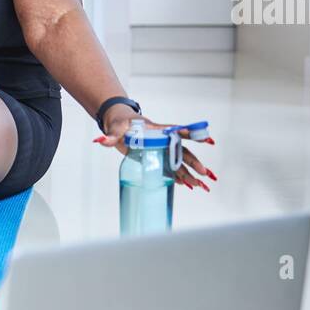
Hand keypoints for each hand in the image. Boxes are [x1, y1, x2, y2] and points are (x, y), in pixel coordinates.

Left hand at [94, 110, 216, 192]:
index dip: (192, 136)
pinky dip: (180, 177)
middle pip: (182, 151)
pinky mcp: (157, 158)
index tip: (208, 140)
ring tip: (203, 186)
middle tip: (205, 173)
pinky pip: (171, 168)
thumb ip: (111, 137)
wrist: (120, 125)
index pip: (177, 132)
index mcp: (156, 131)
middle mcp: (163, 140)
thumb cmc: (121, 124)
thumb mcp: (116, 129)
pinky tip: (189, 186)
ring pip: (180, 162)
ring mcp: (162, 150)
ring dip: (191, 174)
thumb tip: (101, 141)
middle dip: (194, 163)